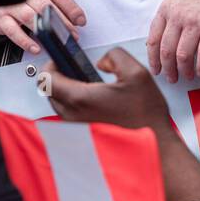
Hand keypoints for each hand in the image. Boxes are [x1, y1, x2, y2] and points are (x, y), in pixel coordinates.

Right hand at [0, 0, 85, 54]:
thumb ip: (58, 4)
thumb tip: (76, 20)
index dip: (70, 7)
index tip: (80, 21)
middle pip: (44, 5)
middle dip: (61, 22)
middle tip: (71, 34)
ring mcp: (9, 3)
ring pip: (29, 16)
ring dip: (45, 31)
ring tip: (56, 40)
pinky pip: (12, 31)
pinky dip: (25, 41)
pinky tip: (35, 47)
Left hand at [43, 48, 170, 131]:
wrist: (153, 144)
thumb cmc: (145, 115)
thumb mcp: (136, 73)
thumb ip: (114, 56)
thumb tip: (101, 61)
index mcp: (80, 99)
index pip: (45, 79)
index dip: (51, 66)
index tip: (61, 61)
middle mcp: (72, 115)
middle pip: (48, 91)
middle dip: (58, 77)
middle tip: (74, 70)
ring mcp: (75, 126)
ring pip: (57, 103)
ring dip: (66, 91)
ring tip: (86, 84)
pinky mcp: (81, 134)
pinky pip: (67, 114)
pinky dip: (73, 104)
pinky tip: (93, 99)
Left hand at [146, 0, 199, 82]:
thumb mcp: (174, 4)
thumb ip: (165, 22)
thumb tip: (155, 46)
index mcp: (165, 11)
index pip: (154, 40)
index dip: (153, 59)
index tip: (156, 69)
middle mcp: (178, 17)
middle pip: (167, 50)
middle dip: (168, 68)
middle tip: (171, 77)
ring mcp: (196, 23)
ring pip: (183, 54)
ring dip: (184, 70)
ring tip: (187, 75)